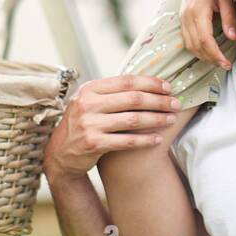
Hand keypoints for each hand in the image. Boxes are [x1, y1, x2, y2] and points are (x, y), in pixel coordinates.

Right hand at [43, 74, 180, 180]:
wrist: (60, 154)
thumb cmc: (83, 124)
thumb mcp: (89, 102)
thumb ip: (111, 92)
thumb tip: (147, 82)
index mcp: (89, 89)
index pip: (126, 81)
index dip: (150, 83)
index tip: (168, 87)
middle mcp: (88, 104)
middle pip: (133, 98)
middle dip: (159, 101)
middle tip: (176, 104)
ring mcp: (89, 124)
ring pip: (133, 119)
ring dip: (156, 119)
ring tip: (171, 119)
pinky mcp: (93, 144)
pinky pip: (127, 141)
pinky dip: (145, 140)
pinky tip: (158, 138)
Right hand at [180, 0, 235, 69]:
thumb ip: (229, 17)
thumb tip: (231, 38)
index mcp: (198, 10)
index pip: (205, 40)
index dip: (215, 55)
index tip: (227, 64)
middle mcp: (186, 15)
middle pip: (196, 46)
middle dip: (210, 59)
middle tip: (225, 65)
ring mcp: (182, 15)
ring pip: (189, 44)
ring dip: (202, 56)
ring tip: (217, 60)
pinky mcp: (181, 15)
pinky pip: (186, 38)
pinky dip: (196, 47)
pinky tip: (207, 50)